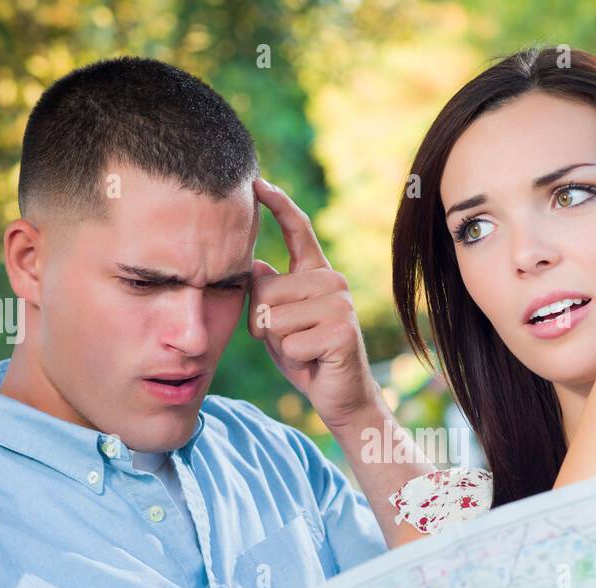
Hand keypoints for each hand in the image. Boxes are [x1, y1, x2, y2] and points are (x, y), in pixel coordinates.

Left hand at [249, 177, 379, 429]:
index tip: (257, 182)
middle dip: (263, 323)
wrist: (340, 397)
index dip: (277, 203)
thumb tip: (253, 264)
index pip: (298, 229)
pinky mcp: (342, 331)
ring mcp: (341, 304)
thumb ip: (266, 293)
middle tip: (290, 339)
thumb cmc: (306, 357)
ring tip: (304, 349)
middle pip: (265, 290)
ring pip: (274, 317)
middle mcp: (333, 281)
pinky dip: (294, 359)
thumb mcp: (278, 320)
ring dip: (279, 343)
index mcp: (317, 273)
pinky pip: (289, 342)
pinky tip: (315, 361)